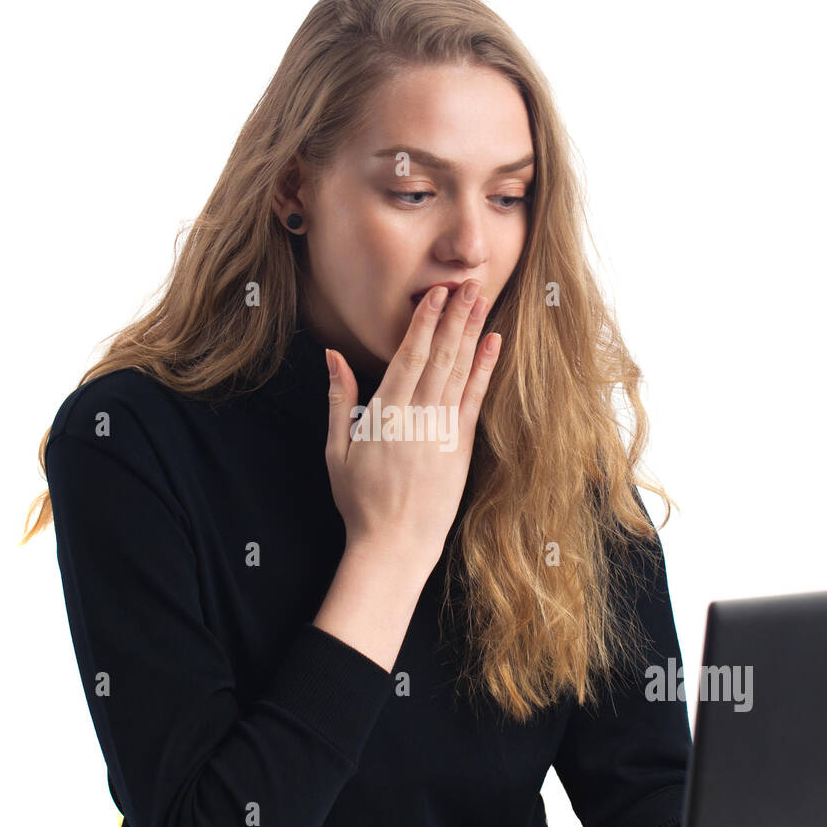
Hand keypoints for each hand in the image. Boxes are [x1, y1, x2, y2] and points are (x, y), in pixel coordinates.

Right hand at [324, 280, 500, 573]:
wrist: (394, 544)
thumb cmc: (360, 500)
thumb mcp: (336, 450)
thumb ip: (339, 399)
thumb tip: (334, 355)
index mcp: (386, 415)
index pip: (410, 356)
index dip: (425, 321)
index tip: (436, 294)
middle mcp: (419, 418)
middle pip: (440, 356)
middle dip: (454, 317)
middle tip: (467, 282)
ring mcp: (443, 432)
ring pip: (460, 371)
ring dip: (471, 333)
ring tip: (481, 300)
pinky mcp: (461, 448)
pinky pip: (475, 399)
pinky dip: (485, 369)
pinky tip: (493, 344)